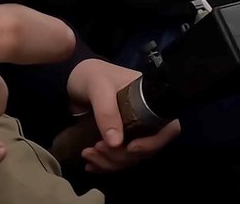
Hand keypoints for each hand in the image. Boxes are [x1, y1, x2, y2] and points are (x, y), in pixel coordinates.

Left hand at [65, 58, 180, 172]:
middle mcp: (148, 118)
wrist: (71, 76)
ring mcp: (134, 130)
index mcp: (152, 101)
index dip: (154, 143)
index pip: (168, 129)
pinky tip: (90, 165)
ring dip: (110, 162)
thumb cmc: (90, 74)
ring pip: (132, 157)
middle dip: (122, 156)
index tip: (131, 148)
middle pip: (147, 148)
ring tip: (87, 154)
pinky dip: (105, 165)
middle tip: (96, 148)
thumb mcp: (98, 86)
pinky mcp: (120, 138)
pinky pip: (119, 157)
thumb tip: (116, 143)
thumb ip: (106, 111)